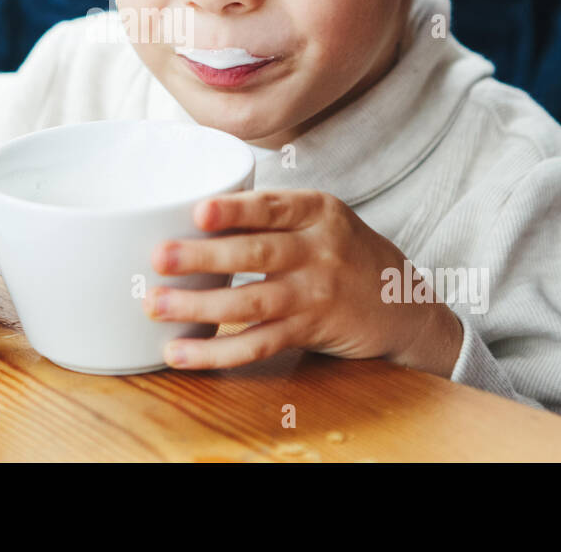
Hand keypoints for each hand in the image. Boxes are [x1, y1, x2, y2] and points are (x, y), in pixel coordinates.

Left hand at [144, 189, 463, 372]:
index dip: (235, 209)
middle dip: (204, 256)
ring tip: (156, 305)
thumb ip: (272, 213)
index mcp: (318, 211)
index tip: (199, 212)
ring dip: (199, 306)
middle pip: (258, 253)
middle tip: (159, 257)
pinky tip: (180, 354)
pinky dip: (216, 352)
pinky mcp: (310, 331)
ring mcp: (316, 294)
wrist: (405, 305)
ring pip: (252, 301)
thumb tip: (190, 211)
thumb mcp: (322, 220)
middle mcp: (320, 250)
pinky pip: (258, 344)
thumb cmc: (346, 253)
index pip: (273, 206)